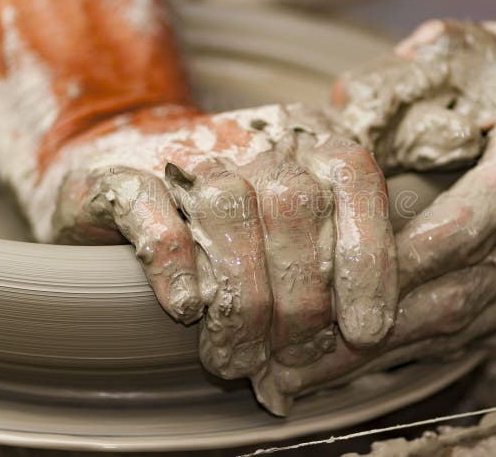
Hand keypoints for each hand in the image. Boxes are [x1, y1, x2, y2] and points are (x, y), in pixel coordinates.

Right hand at [48, 104, 397, 409]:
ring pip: (229, 212)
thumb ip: (336, 257)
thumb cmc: (237, 211)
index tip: (365, 329)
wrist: (129, 159)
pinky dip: (175, 267)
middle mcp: (254, 136)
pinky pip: (156, 214)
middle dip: (300, 303)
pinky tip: (187, 310)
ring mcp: (188, 151)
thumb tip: (365, 337)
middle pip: (296, 208)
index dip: (370, 257)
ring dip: (240, 301)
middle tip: (290, 360)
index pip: (356, 177)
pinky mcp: (125, 174)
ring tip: (237, 357)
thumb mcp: (300, 220)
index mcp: (309, 139)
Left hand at [254, 17, 495, 403]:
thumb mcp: (458, 49)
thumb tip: (333, 114)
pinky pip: (489, 324)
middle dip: (376, 328)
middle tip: (298, 355)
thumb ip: (395, 80)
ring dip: (393, 348)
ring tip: (316, 369)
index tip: (322, 289)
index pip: (460, 227)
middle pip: (462, 289)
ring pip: (473, 319)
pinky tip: (372, 355)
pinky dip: (428, 341)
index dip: (391, 265)